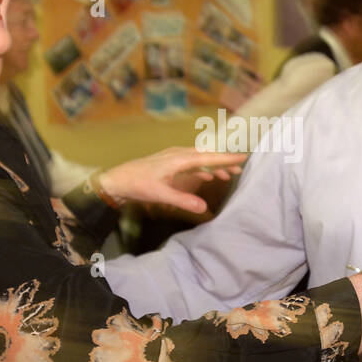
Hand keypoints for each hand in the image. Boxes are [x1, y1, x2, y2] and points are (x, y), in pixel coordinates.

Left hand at [97, 148, 244, 214]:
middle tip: (240, 168)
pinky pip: (192, 163)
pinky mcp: (170, 163)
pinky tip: (208, 175)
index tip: (243, 157)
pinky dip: (203, 167)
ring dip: (214, 165)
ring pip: (200, 159)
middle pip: (207, 156)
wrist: (118, 179)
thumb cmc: (138, 184)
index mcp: (179, 159)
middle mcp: (179, 154)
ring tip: (229, 174)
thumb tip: (203, 207)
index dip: (226, 158)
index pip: (208, 157)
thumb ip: (183, 200)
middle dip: (224, 161)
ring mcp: (174, 157)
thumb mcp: (161, 194)